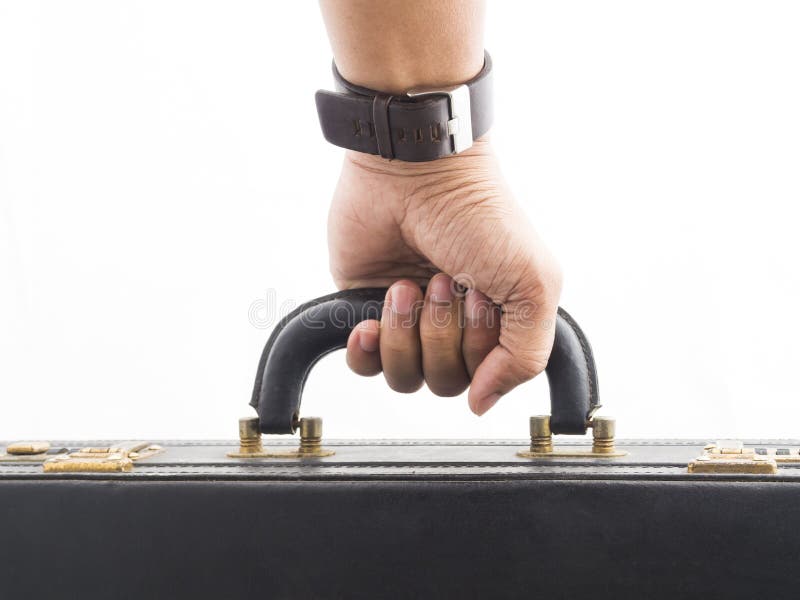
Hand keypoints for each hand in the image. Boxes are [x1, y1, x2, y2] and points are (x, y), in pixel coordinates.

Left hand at [328, 138, 561, 414]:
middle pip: (445, 382)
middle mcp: (454, 326)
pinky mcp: (366, 309)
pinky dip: (367, 350)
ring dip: (405, 334)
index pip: (487, 379)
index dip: (479, 349)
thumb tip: (482, 403)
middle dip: (442, 335)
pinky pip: (364, 364)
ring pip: (404, 377)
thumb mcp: (532, 285)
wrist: (415, 172)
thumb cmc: (480, 218)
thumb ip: (525, 356)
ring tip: (408, 286)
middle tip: (444, 283)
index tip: (479, 298)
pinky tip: (370, 321)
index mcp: (498, 321)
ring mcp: (410, 319)